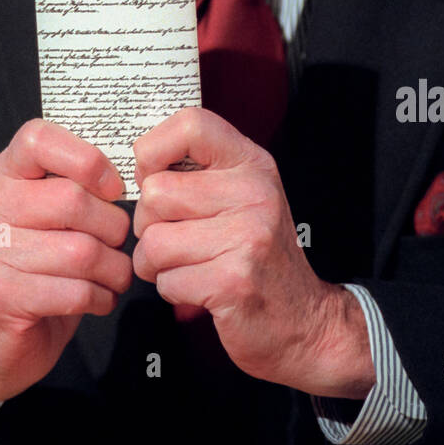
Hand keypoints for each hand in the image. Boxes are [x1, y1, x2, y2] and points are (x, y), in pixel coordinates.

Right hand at [0, 119, 132, 425]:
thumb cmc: (41, 266)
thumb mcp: (51, 214)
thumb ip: (76, 185)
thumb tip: (134, 177)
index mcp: (2, 175)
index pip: (37, 139)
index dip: (86, 159)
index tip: (112, 187)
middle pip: (72, 199)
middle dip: (113, 227)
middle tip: (118, 243)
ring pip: (80, 251)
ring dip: (113, 268)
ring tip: (115, 275)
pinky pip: (74, 292)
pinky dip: (100, 298)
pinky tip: (99, 299)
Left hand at [131, 107, 374, 398]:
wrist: (304, 320)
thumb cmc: (258, 256)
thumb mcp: (241, 197)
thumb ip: (198, 173)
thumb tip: (138, 166)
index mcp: (251, 163)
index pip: (190, 124)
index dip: (155, 149)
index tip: (154, 177)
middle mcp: (254, 192)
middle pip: (155, 192)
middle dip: (149, 224)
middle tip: (175, 239)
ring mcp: (247, 236)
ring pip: (153, 240)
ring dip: (156, 263)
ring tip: (186, 265)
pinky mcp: (234, 281)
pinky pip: (166, 280)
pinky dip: (172, 290)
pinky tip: (199, 288)